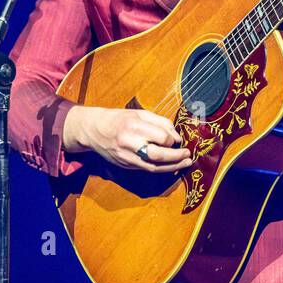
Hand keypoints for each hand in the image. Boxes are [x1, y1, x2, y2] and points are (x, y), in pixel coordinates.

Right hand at [64, 106, 193, 172]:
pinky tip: (172, 166)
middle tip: (188, 154)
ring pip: (153, 166)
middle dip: (176, 156)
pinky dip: (161, 169)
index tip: (177, 138)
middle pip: (158, 154)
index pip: (161, 136)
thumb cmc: (120, 119)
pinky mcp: (125, 165)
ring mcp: (126, 156)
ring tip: (186, 163)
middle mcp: (129, 142)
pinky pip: (147, 169)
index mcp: (133, 125)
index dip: (172, 138)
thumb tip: (177, 136)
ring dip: (173, 166)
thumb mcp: (139, 113)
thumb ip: (160, 122)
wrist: (94, 130)